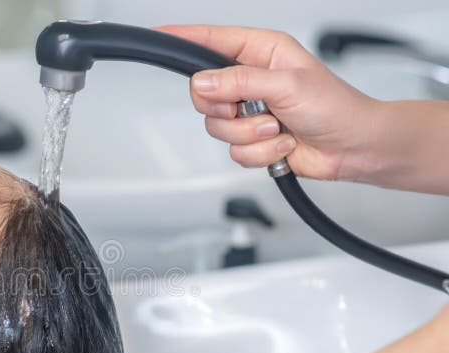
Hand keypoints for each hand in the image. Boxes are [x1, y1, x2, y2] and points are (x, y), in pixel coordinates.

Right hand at [155, 25, 379, 181]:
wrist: (354, 147)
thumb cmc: (336, 106)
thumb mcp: (287, 84)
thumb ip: (240, 82)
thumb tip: (203, 82)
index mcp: (260, 52)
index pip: (212, 41)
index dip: (185, 39)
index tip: (160, 36)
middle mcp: (250, 80)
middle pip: (204, 93)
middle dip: (226, 108)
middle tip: (248, 109)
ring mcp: (249, 113)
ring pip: (217, 127)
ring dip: (250, 135)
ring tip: (278, 129)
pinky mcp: (252, 141)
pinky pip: (234, 151)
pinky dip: (260, 154)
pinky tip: (283, 145)